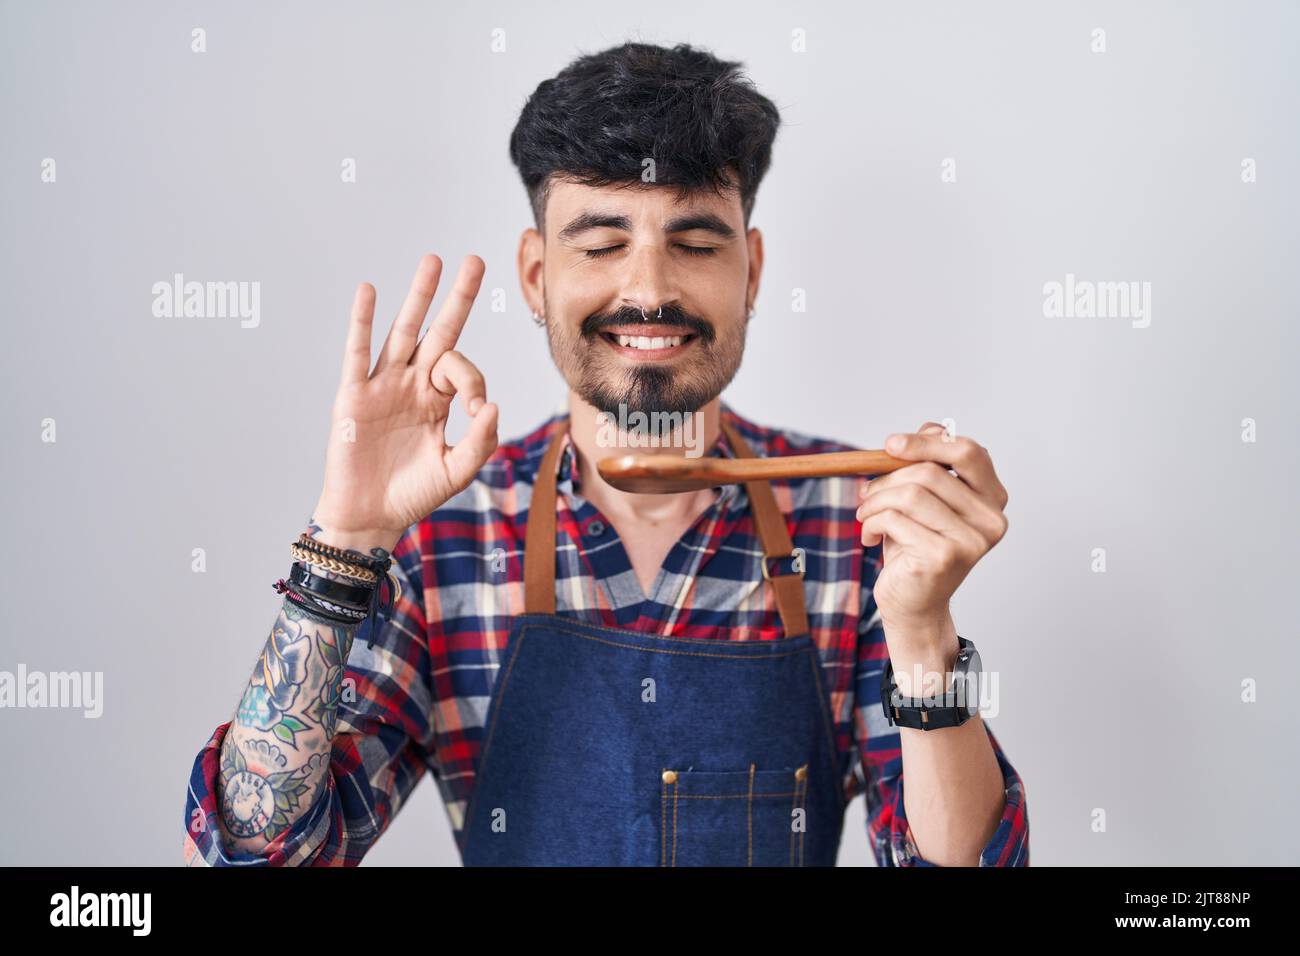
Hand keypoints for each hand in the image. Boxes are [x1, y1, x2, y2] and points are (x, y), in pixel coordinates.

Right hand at [311, 254, 498, 550]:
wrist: (370, 517)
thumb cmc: (413, 495)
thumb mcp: (456, 471)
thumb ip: (479, 441)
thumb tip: (494, 404)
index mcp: (439, 401)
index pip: (462, 370)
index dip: (474, 382)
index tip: (477, 409)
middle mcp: (413, 385)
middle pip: (439, 332)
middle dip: (457, 298)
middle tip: (474, 261)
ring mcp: (383, 386)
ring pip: (403, 332)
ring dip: (418, 297)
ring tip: (432, 262)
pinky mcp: (354, 395)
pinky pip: (358, 352)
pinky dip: (362, 321)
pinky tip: (368, 291)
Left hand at [857, 422, 1008, 645]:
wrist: (913, 603)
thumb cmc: (916, 546)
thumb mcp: (924, 500)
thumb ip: (931, 463)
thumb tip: (932, 426)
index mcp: (992, 498)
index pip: (968, 452)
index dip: (927, 442)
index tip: (890, 444)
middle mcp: (991, 519)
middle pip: (930, 471)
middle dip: (887, 477)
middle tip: (866, 492)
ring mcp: (972, 541)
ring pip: (910, 494)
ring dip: (875, 501)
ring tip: (864, 514)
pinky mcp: (944, 557)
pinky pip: (895, 520)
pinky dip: (871, 523)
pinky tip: (868, 536)